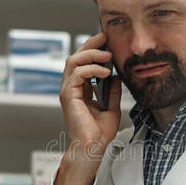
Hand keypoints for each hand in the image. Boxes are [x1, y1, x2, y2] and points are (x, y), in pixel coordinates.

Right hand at [59, 31, 121, 148]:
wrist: (93, 147)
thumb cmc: (99, 133)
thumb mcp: (112, 107)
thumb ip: (113, 91)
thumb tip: (118, 76)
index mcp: (80, 89)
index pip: (83, 63)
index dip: (93, 50)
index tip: (107, 42)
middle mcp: (71, 88)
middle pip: (75, 57)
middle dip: (90, 45)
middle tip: (105, 38)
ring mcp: (68, 91)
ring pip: (73, 61)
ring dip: (91, 55)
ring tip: (107, 55)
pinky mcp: (68, 96)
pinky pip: (77, 74)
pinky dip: (91, 69)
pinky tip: (105, 72)